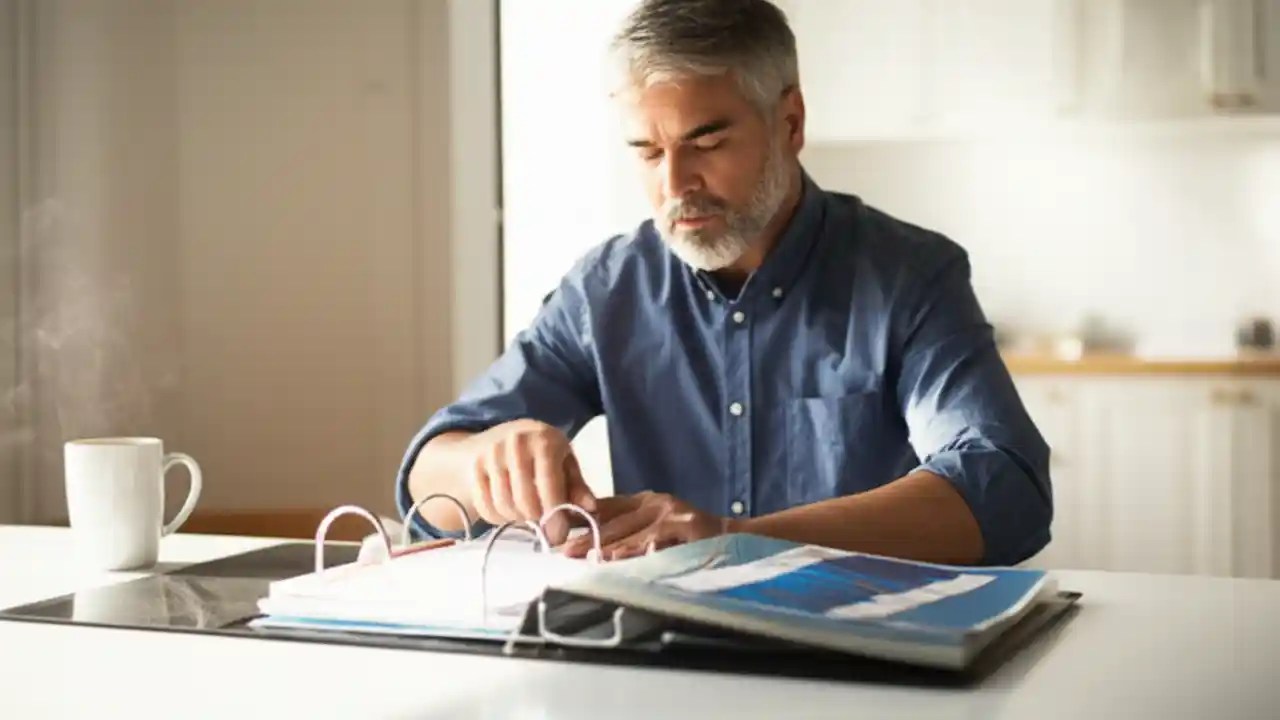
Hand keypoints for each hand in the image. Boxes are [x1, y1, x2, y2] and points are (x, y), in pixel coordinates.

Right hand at [465, 419, 595, 544]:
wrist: (502, 434)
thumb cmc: (541, 451)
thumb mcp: (565, 462)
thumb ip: (578, 486)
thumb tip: (590, 508)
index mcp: (543, 441)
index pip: (549, 484)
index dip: (554, 514)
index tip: (558, 536)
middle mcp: (515, 444)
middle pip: (525, 501)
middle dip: (536, 520)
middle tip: (543, 524)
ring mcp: (491, 455)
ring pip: (504, 506)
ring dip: (518, 519)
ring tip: (527, 512)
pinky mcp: (474, 468)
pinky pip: (486, 507)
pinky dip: (498, 517)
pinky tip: (509, 509)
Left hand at [562, 492, 729, 559]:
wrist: (736, 540)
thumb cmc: (694, 540)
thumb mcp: (660, 529)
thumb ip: (632, 532)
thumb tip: (593, 546)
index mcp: (648, 501)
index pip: (608, 507)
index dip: (582, 518)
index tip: (558, 528)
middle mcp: (656, 502)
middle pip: (613, 521)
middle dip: (585, 537)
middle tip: (562, 551)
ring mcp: (671, 513)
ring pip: (629, 531)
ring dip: (602, 546)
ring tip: (580, 557)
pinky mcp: (684, 526)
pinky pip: (652, 541)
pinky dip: (632, 551)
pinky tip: (614, 559)